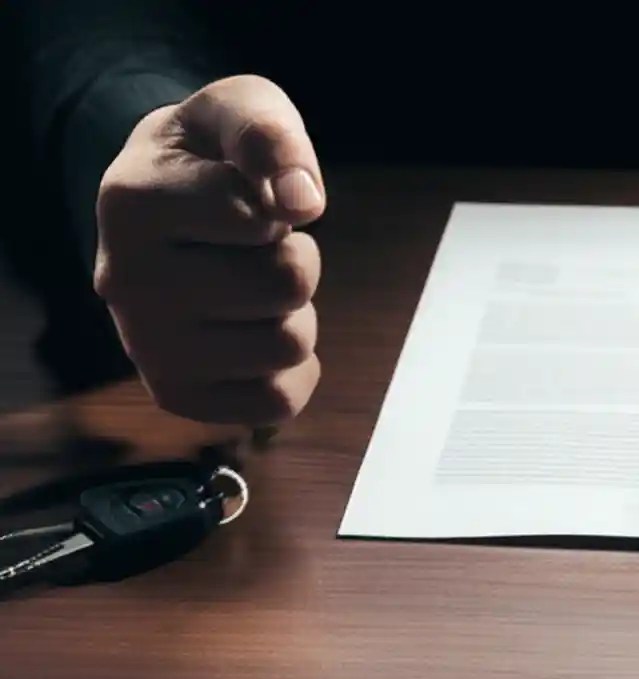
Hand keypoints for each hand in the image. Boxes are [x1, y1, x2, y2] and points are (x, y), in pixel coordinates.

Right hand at [95, 75, 323, 423]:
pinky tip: (254, 334)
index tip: (247, 196)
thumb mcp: (238, 109)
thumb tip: (303, 201)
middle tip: (253, 247)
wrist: (157, 210)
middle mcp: (126, 283)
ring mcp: (146, 348)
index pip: (259, 216)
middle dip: (294, 256)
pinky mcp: (177, 395)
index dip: (279, 201)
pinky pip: (279, 400)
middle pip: (289, 282)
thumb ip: (268, 133)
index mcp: (131, 203)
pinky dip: (290, 369)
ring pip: (290, 344)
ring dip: (294, 312)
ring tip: (250, 288)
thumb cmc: (211, 156)